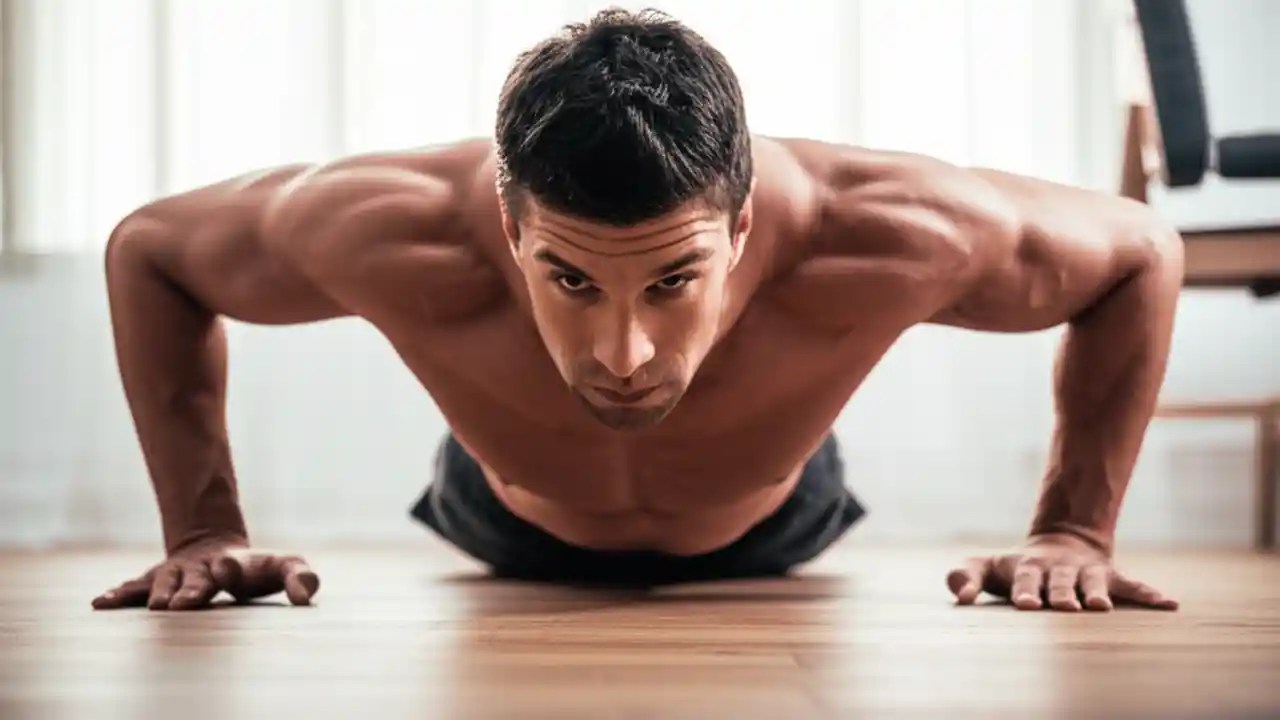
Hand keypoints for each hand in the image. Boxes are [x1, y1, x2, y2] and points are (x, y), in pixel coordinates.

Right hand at [91, 536, 319, 610]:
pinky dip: (119, 594)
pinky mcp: (156, 584)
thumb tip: (306, 595)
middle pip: (194, 579)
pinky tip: (101, 603)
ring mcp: (176, 575)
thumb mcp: (284, 567)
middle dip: (190, 589)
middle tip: (180, 605)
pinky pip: (136, 588)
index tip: (225, 566)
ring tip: (154, 607)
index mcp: (233, 566)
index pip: (232, 568)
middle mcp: (200, 569)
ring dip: (156, 594)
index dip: (230, 569)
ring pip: (163, 582)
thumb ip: (301, 577)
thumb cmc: (256, 568)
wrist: (216, 551)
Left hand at [945, 533, 1177, 611]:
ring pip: (1093, 582)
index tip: (1027, 605)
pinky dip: (1150, 594)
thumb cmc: (1015, 567)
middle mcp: (1059, 569)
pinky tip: (1169, 604)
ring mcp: (1086, 572)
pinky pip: (1132, 585)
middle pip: (1060, 581)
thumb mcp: (985, 566)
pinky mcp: (1110, 576)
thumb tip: (960, 597)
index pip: (1026, 578)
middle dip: (1061, 593)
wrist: (1060, 543)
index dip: (1027, 590)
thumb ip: (964, 576)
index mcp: (1028, 567)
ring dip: (1098, 593)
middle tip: (1063, 607)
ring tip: (1100, 606)